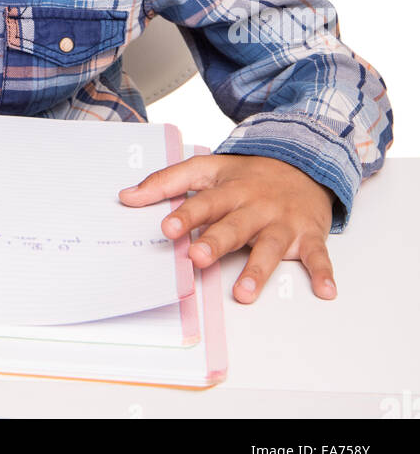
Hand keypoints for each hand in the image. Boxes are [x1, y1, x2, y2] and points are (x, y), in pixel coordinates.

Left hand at [118, 154, 337, 302]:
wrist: (303, 162)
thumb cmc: (249, 174)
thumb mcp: (209, 168)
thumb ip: (168, 181)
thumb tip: (126, 196)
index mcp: (229, 189)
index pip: (203, 201)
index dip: (185, 214)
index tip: (167, 226)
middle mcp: (254, 205)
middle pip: (233, 225)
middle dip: (215, 242)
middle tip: (196, 257)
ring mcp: (282, 221)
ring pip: (269, 246)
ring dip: (258, 269)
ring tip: (244, 291)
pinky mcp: (308, 234)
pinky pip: (317, 255)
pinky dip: (324, 272)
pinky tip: (326, 290)